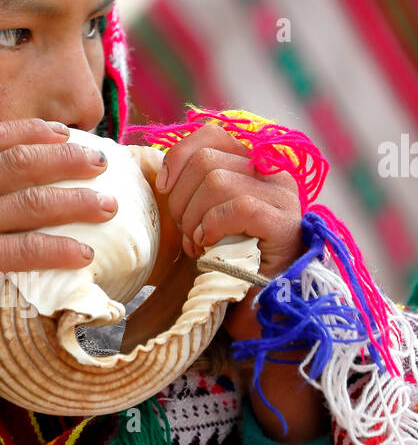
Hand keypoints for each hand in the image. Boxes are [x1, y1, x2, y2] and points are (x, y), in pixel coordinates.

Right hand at [0, 117, 117, 382]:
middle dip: (68, 160)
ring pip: (32, 203)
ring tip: (108, 206)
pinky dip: (61, 250)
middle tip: (102, 163)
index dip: (36, 133)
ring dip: (77, 202)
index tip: (68, 136)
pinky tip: (86, 253)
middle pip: (21, 162)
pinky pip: (28, 249)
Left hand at [153, 121, 304, 341]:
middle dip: (182, 200)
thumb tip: (159, 174)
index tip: (165, 190)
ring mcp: (282, 197)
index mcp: (253, 164)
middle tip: (188, 234)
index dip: (179, 157)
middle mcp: (272, 173)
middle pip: (206, 159)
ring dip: (195, 218)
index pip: (210, 134)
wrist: (263, 309)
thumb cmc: (228, 262)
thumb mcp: (206, 217)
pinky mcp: (285, 223)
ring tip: (199, 245)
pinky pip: (237, 207)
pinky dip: (213, 227)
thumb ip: (194, 188)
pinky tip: (210, 247)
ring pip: (216, 181)